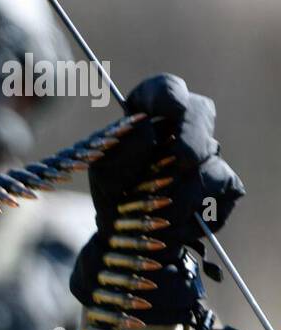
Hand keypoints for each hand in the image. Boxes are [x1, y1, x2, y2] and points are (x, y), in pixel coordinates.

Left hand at [70, 74, 244, 329]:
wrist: (125, 239)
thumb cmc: (113, 197)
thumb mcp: (104, 172)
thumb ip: (121, 147)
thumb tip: (149, 130)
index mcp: (151, 114)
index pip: (164, 90)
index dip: (169, 95)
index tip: (172, 108)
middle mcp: (182, 129)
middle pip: (200, 112)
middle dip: (194, 135)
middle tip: (184, 159)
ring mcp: (206, 155)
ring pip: (210, 159)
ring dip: (183, 193)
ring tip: (157, 215)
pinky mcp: (223, 186)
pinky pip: (225, 191)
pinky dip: (200, 213)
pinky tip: (176, 228)